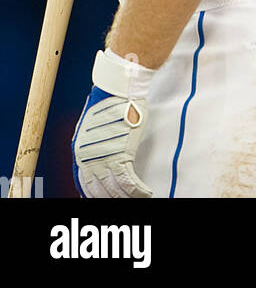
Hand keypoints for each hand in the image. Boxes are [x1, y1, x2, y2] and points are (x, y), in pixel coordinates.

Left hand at [73, 48, 155, 198]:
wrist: (117, 87)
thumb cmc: (108, 102)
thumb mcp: (92, 126)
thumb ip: (92, 146)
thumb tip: (97, 161)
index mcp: (78, 152)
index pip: (83, 185)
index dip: (94, 196)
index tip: (104, 200)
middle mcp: (88, 158)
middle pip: (99, 192)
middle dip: (112, 199)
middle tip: (124, 201)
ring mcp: (104, 157)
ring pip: (115, 190)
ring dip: (128, 198)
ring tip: (139, 199)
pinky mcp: (122, 153)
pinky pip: (129, 182)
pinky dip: (138, 191)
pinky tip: (146, 193)